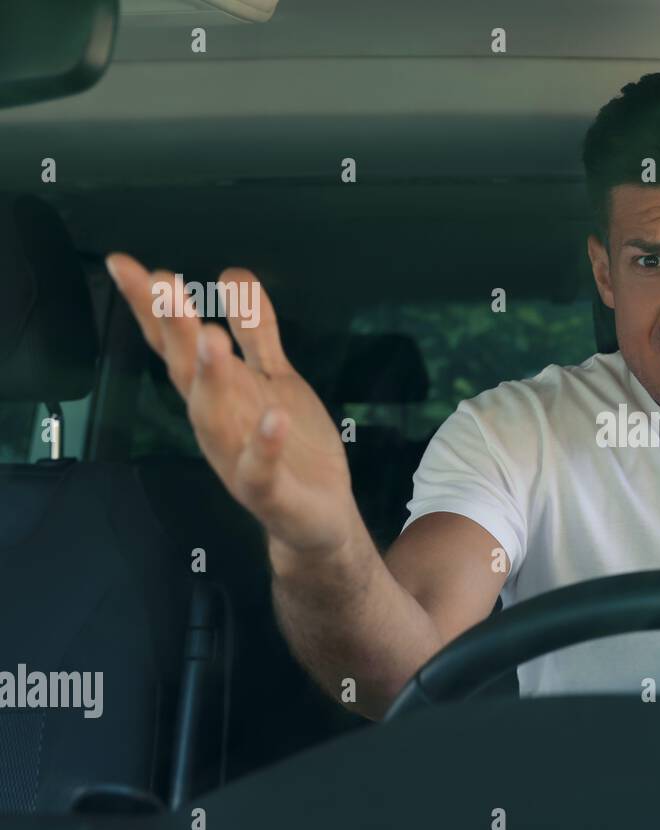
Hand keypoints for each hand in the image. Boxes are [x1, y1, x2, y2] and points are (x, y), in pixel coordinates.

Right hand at [107, 254, 358, 557]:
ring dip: (210, 379)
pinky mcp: (270, 492)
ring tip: (211, 337)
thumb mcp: (275, 378)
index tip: (127, 265)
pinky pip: (261, 470)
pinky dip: (264, 445)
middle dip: (173, 330)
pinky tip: (273, 415)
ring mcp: (238, 459)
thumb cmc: (290, 448)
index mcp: (216, 394)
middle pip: (185, 374)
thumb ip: (257, 330)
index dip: (151, 307)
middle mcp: (217, 423)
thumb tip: (233, 275)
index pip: (175, 346)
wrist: (318, 521)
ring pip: (213, 418)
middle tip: (163, 285)